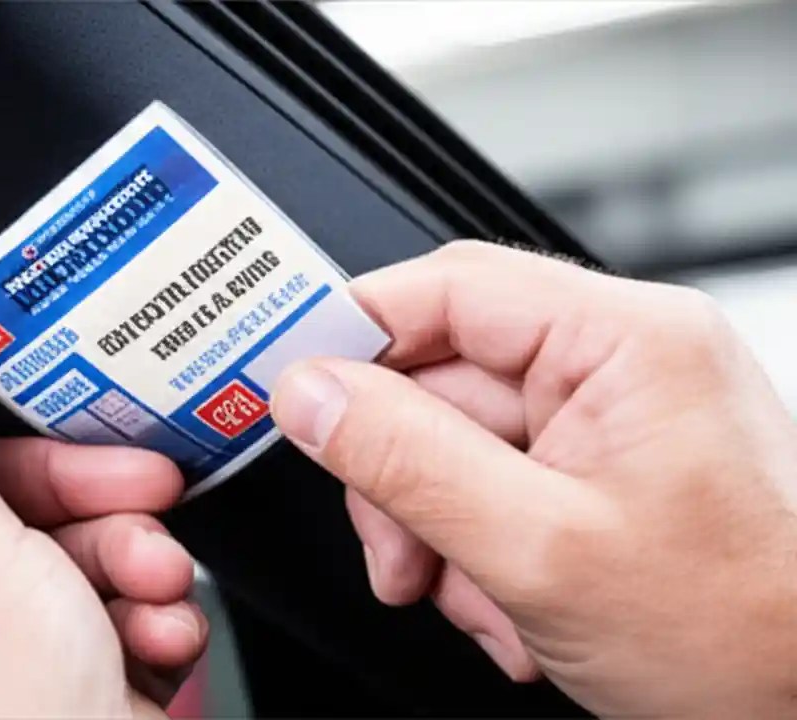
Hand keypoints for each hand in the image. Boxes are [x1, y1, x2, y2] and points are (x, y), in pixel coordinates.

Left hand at [0, 334, 207, 717]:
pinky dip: (152, 627)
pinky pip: (116, 623)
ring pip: (81, 561)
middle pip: (15, 506)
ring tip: (154, 599)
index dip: (5, 440)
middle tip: (148, 501)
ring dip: (137, 569)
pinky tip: (164, 646)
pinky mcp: (67, 692)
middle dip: (96, 508)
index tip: (76, 419)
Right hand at [271, 242, 796, 716]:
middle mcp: (621, 363)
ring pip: (457, 446)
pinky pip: (494, 487)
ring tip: (471, 601)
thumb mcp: (538, 548)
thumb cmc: (746, 636)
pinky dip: (478, 552)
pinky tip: (508, 609)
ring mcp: (613, 421)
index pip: (448, 288)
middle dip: (402, 478)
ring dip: (438, 531)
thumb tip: (311, 393)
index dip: (354, 332)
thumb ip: (407, 460)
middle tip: (396, 550)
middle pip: (442, 380)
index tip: (286, 381)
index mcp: (626, 341)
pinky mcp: (602, 473)